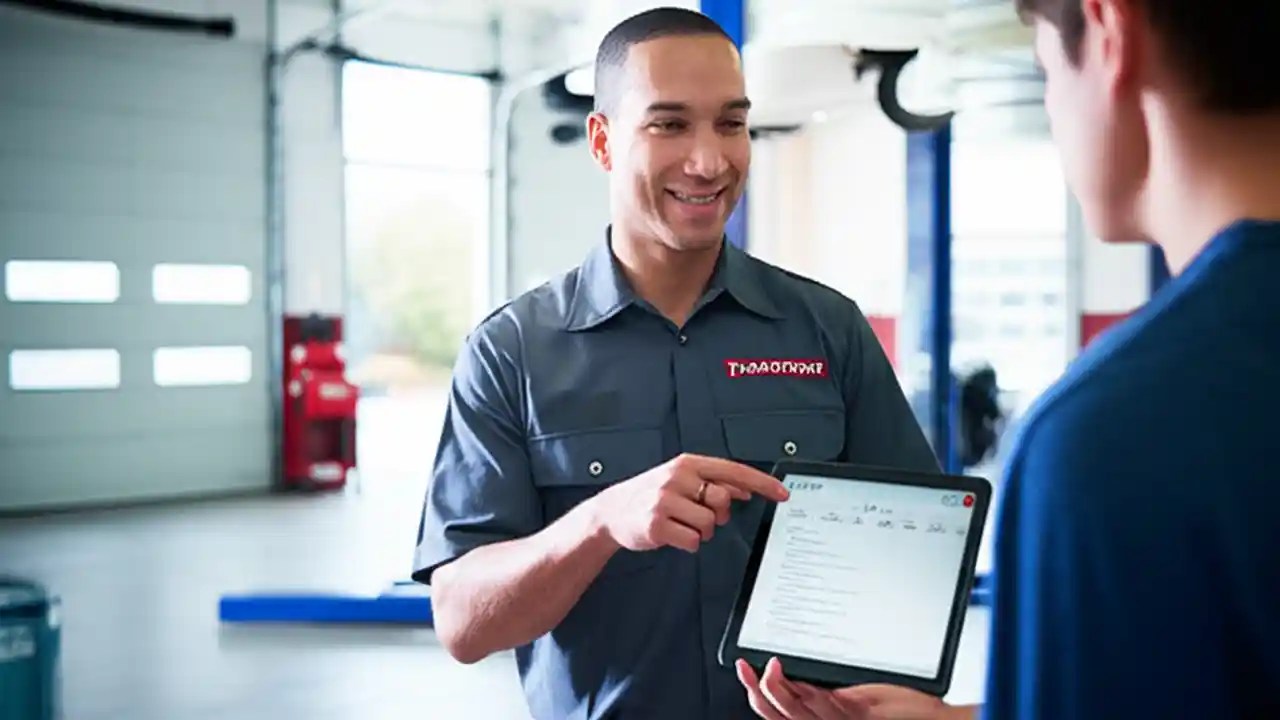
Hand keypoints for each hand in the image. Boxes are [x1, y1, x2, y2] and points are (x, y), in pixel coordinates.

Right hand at [594, 454, 789, 552]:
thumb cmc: (650, 495)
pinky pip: (693, 541)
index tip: (782, 493)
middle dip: (718, 514)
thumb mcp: (681, 480)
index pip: (733, 471)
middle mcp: (677, 478)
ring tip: (681, 524)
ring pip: (709, 524)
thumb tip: (744, 490)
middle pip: (723, 501)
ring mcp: (664, 501)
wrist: (612, 511)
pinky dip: (688, 543)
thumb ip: (713, 482)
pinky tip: (672, 535)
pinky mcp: (656, 525)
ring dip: (701, 531)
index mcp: (687, 464)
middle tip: (700, 515)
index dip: (761, 483)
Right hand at [737, 657, 953, 719]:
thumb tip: (799, 673)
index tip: (745, 671)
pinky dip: (808, 693)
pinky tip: (799, 677)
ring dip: (777, 689)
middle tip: (746, 669)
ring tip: (770, 666)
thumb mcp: (852, 698)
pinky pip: (826, 706)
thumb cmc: (898, 710)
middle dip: (757, 691)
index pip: (777, 713)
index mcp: (821, 719)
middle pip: (778, 716)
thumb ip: (825, 692)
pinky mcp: (859, 715)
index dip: (755, 694)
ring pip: (795, 713)